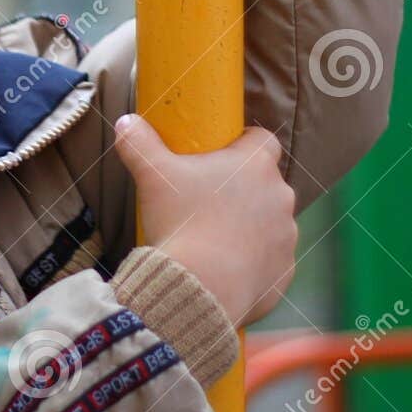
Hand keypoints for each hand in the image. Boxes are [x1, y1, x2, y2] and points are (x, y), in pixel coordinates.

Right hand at [113, 113, 297, 328]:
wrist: (200, 289)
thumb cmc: (181, 222)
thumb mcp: (151, 176)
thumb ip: (138, 143)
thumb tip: (126, 122)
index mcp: (255, 165)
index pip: (263, 140)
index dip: (243, 144)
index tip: (221, 155)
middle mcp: (280, 196)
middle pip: (265, 183)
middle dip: (243, 189)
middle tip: (207, 201)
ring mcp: (285, 236)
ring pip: (270, 222)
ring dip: (250, 226)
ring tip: (214, 239)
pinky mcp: (284, 271)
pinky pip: (270, 260)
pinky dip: (252, 262)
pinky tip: (224, 270)